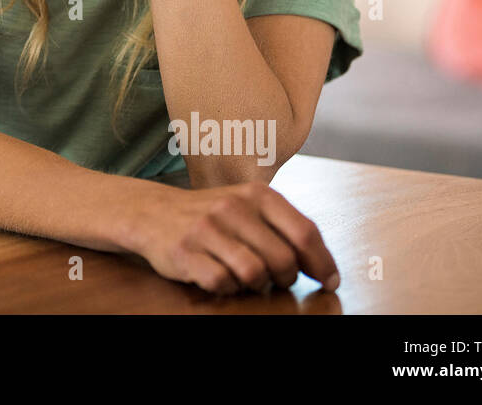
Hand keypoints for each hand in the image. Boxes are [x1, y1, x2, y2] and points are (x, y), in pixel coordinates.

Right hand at [126, 181, 340, 295]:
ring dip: (257, 284)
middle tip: (279, 280)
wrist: (151, 212)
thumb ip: (283, 226)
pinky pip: (222, 282)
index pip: (304, 231)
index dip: (323, 262)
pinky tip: (221, 277)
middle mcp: (233, 206)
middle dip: (288, 277)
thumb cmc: (210, 215)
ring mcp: (207, 229)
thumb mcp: (248, 206)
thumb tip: (322, 264)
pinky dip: (227, 287)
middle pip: (283, 259)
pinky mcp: (185, 251)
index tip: (329, 281)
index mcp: (256, 193)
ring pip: (255, 273)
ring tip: (248, 278)